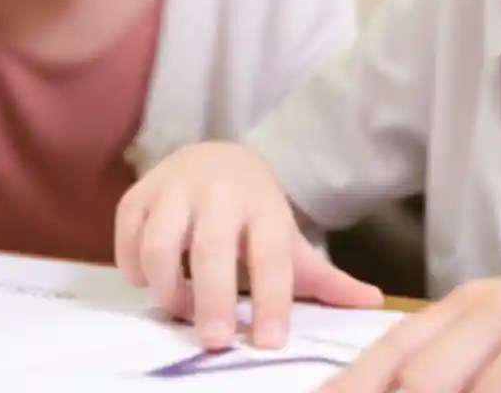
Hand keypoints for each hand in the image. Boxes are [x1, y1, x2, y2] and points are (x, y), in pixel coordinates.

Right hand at [115, 142, 381, 350]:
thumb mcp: (287, 239)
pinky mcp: (139, 192)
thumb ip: (326, 277)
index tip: (268, 343)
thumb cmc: (254, 212)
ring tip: (179, 308)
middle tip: (213, 344)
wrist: (216, 156)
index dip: (271, 302)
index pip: (270, 259)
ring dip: (165, 286)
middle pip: (211, 250)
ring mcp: (174, 189)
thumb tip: (374, 303)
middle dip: (211, 299)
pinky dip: (132, 266)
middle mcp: (218, 193)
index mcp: (263, 207)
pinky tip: (149, 281)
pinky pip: (126, 235)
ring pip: (159, 243)